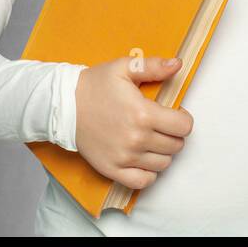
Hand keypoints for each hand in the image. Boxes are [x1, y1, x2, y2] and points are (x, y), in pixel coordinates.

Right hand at [73, 55, 193, 191]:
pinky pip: (144, 181)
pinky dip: (149, 173)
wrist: (64, 105)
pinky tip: (143, 158)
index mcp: (143, 114)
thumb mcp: (125, 67)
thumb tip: (177, 64)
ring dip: (163, 152)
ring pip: (163, 164)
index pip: (184, 126)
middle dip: (174, 134)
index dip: (183, 118)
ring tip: (152, 139)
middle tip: (162, 125)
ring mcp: (124, 157)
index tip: (174, 113)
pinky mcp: (112, 169)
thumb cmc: (95, 86)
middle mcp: (136, 139)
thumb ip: (154, 66)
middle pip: (176, 146)